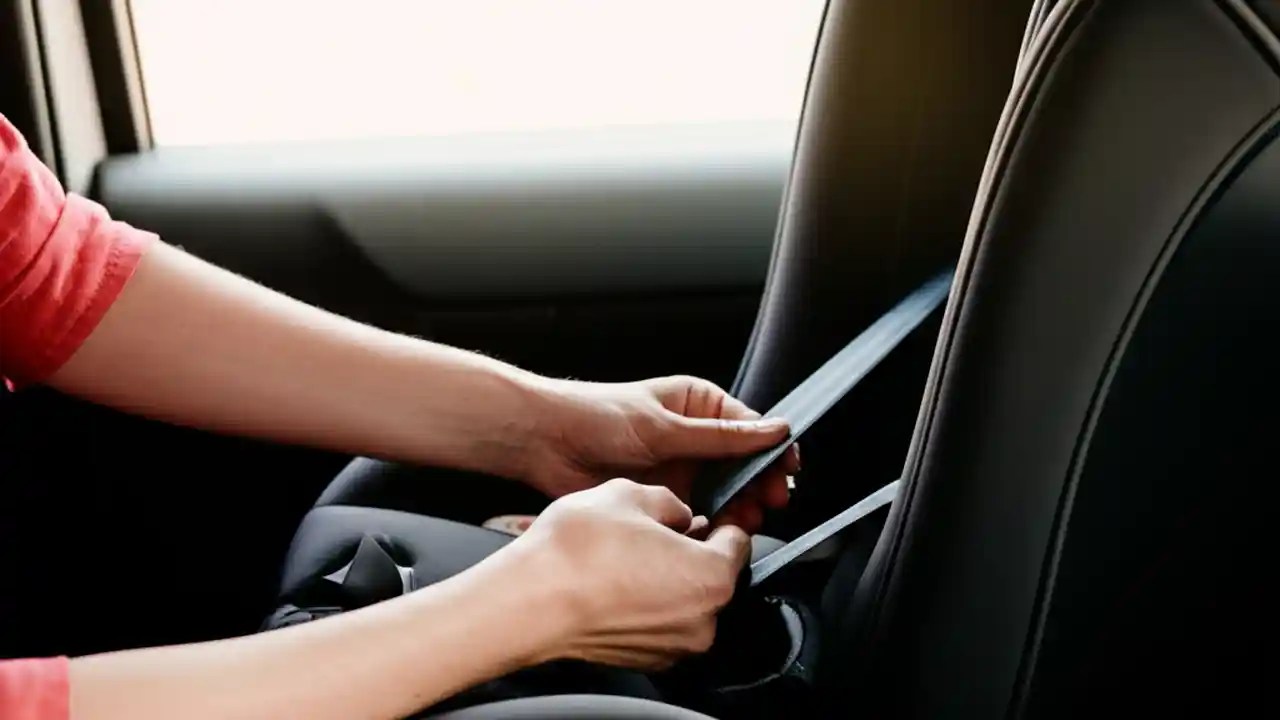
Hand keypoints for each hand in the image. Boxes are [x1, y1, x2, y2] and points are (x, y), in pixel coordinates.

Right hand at [507, 478, 750, 670]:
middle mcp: (702, 621)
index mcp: (712, 577)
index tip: (704, 515)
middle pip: (713, 576)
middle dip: (690, 552)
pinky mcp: (644, 661)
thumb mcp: (629, 494)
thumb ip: (668, 501)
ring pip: (684, 602)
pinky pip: (659, 624)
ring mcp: (672, 647)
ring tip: (625, 555)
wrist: (527, 602)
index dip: (721, 521)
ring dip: (666, 578)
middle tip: (653, 532)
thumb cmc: (576, 552)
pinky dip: (645, 604)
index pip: (739, 541)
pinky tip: (614, 581)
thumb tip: (676, 512)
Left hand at [524, 375, 798, 531]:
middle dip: (759, 486)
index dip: (772, 452)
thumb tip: (772, 430)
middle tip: (770, 503)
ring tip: (745, 521)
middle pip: (743, 466)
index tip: (787, 472)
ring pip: (724, 493)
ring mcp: (681, 468)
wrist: (546, 442)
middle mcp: (695, 437)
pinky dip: (710, 524)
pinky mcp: (664, 497)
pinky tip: (715, 532)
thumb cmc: (597, 416)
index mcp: (700, 405)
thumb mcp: (664, 427)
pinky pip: (698, 514)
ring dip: (738, 508)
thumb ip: (720, 437)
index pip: (751, 429)